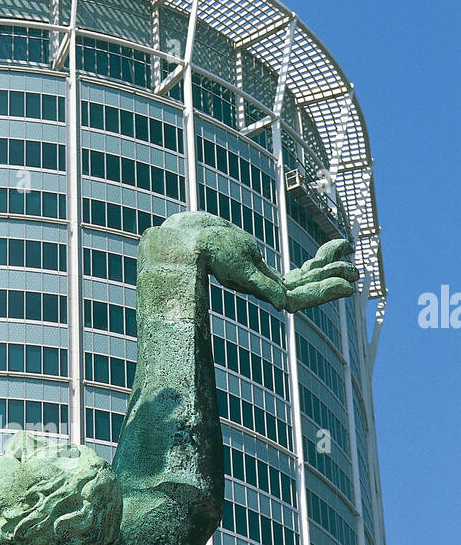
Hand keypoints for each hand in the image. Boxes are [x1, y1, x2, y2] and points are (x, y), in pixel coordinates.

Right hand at [193, 215, 357, 312]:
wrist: (187, 238)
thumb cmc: (211, 249)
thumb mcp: (240, 266)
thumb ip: (264, 286)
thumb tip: (286, 305)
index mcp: (262, 290)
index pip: (301, 297)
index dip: (325, 291)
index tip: (349, 285)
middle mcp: (267, 287)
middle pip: (308, 287)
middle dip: (333, 276)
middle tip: (358, 269)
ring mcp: (265, 277)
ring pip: (305, 277)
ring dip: (327, 266)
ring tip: (349, 251)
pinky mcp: (263, 265)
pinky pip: (296, 268)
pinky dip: (314, 259)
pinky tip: (329, 251)